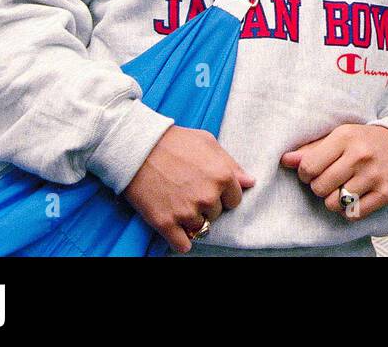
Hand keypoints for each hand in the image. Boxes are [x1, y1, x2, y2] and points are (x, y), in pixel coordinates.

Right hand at [123, 126, 255, 253]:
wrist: (137, 147)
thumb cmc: (175, 141)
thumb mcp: (208, 143)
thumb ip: (231, 165)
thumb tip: (249, 182)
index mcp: (222, 176)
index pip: (234, 200)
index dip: (223, 195)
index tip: (209, 189)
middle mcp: (207, 197)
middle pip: (217, 214)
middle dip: (207, 205)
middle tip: (190, 191)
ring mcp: (187, 212)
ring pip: (201, 227)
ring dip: (192, 220)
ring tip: (179, 202)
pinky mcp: (166, 223)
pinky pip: (183, 245)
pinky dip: (181, 240)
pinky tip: (176, 229)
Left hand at [281, 124, 387, 221]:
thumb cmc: (365, 143)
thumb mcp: (340, 138)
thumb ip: (312, 149)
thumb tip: (285, 160)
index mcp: (345, 136)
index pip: (308, 166)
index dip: (306, 174)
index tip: (314, 172)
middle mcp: (360, 154)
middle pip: (320, 187)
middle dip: (320, 188)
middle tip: (330, 181)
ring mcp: (374, 174)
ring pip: (335, 203)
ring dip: (334, 201)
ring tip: (342, 190)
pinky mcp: (386, 192)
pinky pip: (354, 213)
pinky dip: (349, 210)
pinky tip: (355, 198)